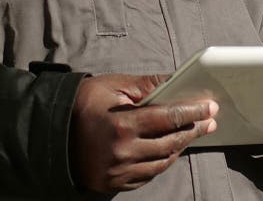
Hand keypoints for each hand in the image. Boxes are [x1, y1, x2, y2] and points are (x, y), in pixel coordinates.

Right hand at [69, 73, 217, 192]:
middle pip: (170, 142)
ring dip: (180, 147)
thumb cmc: (83, 104)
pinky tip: (170, 149)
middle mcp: (124, 152)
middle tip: (209, 121)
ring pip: (162, 162)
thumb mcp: (112, 86)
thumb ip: (145, 85)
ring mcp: (120, 171)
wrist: (54, 133)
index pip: (167, 118)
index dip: (192, 112)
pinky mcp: (116, 183)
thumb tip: (173, 80)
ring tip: (192, 133)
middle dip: (193, 130)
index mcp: (123, 124)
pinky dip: (162, 162)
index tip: (209, 107)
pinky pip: (148, 175)